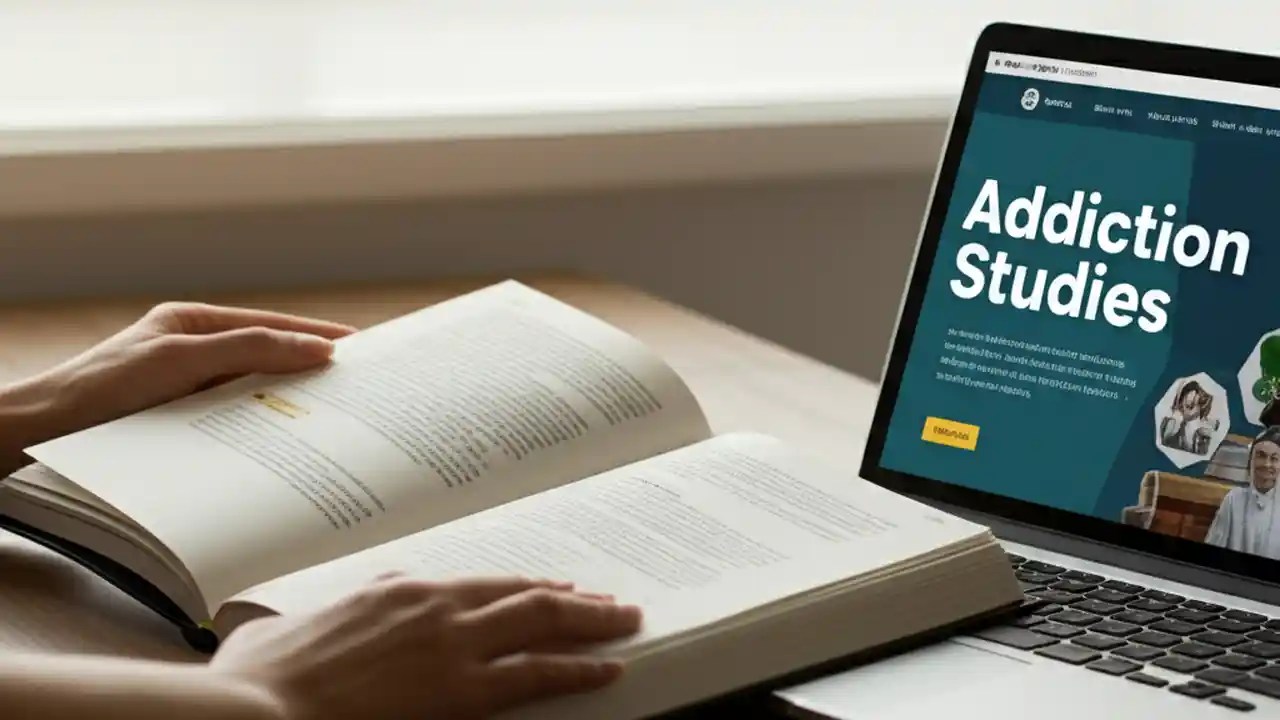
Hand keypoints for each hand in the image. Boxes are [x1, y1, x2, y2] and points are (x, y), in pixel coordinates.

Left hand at [0, 302, 355, 473]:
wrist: (36, 441)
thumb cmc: (95, 392)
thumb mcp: (179, 360)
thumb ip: (249, 350)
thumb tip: (318, 349)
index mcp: (193, 325)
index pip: (271, 325)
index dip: (317, 335)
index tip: (362, 347)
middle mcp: (193, 357)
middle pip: (268, 362)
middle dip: (311, 374)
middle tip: (360, 391)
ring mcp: (187, 395)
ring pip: (253, 398)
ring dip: (288, 410)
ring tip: (334, 423)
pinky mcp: (182, 432)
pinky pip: (235, 429)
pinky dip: (262, 435)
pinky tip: (286, 450)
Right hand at [209, 575, 642, 719]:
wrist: (257, 711)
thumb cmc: (263, 680)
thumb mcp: (291, 628)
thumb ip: (331, 617)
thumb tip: (325, 617)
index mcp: (396, 591)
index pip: (479, 584)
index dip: (521, 587)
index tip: (549, 589)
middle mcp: (435, 607)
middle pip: (522, 594)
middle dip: (571, 598)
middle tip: (607, 600)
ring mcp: (453, 646)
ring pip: (541, 624)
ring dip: (590, 623)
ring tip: (624, 621)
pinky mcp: (462, 691)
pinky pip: (537, 675)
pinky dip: (578, 669)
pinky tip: (604, 669)